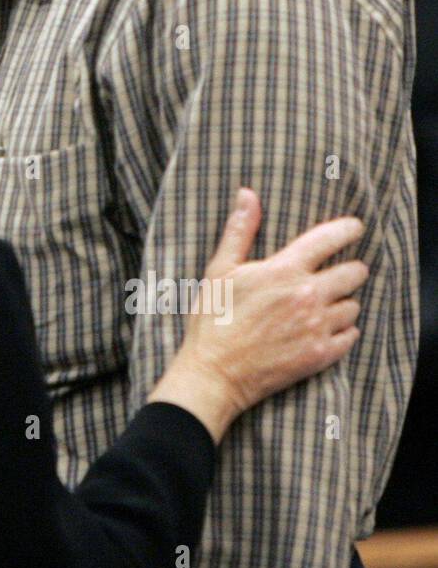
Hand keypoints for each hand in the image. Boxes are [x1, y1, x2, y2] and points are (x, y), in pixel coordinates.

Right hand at [148, 189, 366, 442]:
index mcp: (284, 270)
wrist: (214, 373)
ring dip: (343, 301)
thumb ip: (240, 231)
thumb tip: (248, 194)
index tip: (355, 227)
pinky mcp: (321, 354)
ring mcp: (318, 327)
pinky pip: (352, 335)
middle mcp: (308, 296)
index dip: (349, 229)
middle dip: (349, 269)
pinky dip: (343, 330)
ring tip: (323, 304)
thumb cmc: (212, 319)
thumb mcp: (220, 270)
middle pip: (354, 272)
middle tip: (336, 272)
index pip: (330, 239)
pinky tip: (323, 328)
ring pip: (353, 305)